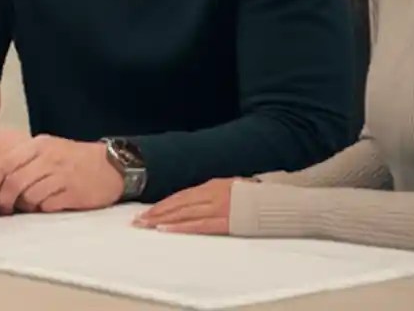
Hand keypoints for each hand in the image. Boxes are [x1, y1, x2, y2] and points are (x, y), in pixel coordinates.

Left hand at [0, 135, 122, 214]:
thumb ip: (23, 164)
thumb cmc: (74, 161)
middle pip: (13, 182)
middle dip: (2, 200)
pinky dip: (44, 209)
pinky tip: (51, 205)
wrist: (112, 165)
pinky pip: (48, 205)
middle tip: (1, 211)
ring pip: (29, 196)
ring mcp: (61, 174)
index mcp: (37, 146)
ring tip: (34, 204)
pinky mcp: (73, 192)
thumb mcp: (47, 152)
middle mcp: (47, 157)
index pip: (3, 165)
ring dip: (26, 206)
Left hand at [132, 177, 252, 233]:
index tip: (147, 210)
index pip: (181, 195)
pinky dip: (180, 227)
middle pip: (178, 204)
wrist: (275, 202)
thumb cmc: (254, 196)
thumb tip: (195, 200)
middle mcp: (211, 195)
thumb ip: (211, 193)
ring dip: (163, 220)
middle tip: (138, 220)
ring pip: (183, 214)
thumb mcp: (229, 187)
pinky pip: (198, 225)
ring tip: (146, 225)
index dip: (163, 204)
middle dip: (156, 212)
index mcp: (212, 185)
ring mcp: (217, 208)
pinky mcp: (224, 222)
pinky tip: (166, 230)